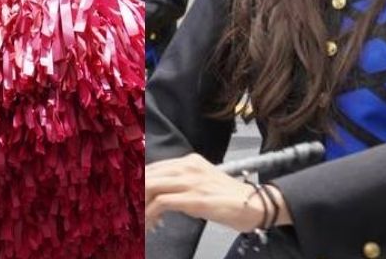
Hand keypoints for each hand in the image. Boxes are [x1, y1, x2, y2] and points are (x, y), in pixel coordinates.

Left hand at [144, 153, 289, 233]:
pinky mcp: (194, 198)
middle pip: (148, 175)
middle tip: (131, 211)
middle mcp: (187, 166)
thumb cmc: (229, 198)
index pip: (153, 168)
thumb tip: (159, 196)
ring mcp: (191, 181)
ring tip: (139, 221)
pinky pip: (162, 203)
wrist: (255, 205)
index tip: (133, 199)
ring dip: (141, 206)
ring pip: (151, 186)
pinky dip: (151, 214)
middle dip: (136, 194)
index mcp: (188, 161)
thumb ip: (182, 184)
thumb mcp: (202, 183)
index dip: (139, 184)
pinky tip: (152, 225)